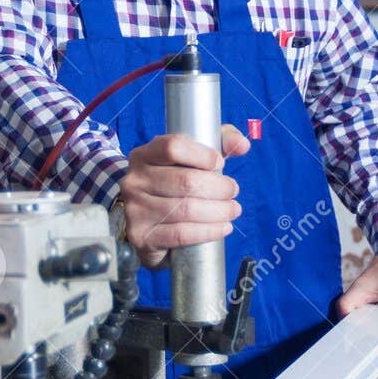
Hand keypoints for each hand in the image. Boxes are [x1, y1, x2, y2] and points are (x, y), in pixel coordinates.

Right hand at [120, 125, 249, 269]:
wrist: (144, 222)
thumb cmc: (172, 184)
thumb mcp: (190, 157)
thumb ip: (218, 142)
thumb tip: (242, 145)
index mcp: (143, 155)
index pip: (173, 147)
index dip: (204, 155)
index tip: (220, 164)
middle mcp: (134, 181)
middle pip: (186, 181)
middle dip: (220, 187)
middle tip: (233, 191)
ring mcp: (135, 210)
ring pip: (187, 210)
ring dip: (219, 211)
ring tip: (233, 210)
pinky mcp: (141, 236)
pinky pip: (181, 234)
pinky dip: (209, 231)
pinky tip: (224, 228)